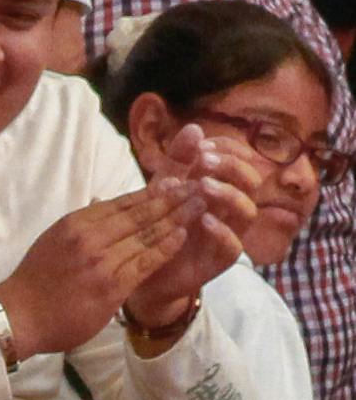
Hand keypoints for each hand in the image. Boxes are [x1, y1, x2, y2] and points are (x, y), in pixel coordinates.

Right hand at [0, 180, 202, 360]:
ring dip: (177, 217)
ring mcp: (102, 262)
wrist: (17, 318)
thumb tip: (103, 204)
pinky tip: (183, 235)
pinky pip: (146, 261)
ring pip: (147, 234)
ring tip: (200, 204)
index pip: (123, 202)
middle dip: (173, 197)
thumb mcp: (53, 241)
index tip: (176, 181)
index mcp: (76, 223)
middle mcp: (90, 237)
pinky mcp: (111, 286)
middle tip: (199, 185)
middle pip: (140, 213)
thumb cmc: (34, 283)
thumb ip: (82, 226)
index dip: (153, 191)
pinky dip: (167, 246)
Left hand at [125, 123, 258, 339]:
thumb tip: (194, 128)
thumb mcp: (163, 189)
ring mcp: (230, 233)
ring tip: (202, 186)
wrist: (146, 271)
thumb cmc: (159, 225)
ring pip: (248, 210)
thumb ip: (177, 161)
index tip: (203, 145)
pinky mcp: (221, 260)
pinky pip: (234, 245)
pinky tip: (202, 220)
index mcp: (223, 185)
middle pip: (253, 179)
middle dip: (231, 166)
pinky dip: (221, 230)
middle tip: (204, 161)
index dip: (227, 148)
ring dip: (228, 193)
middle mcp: (232, 207)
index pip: (242, 157)